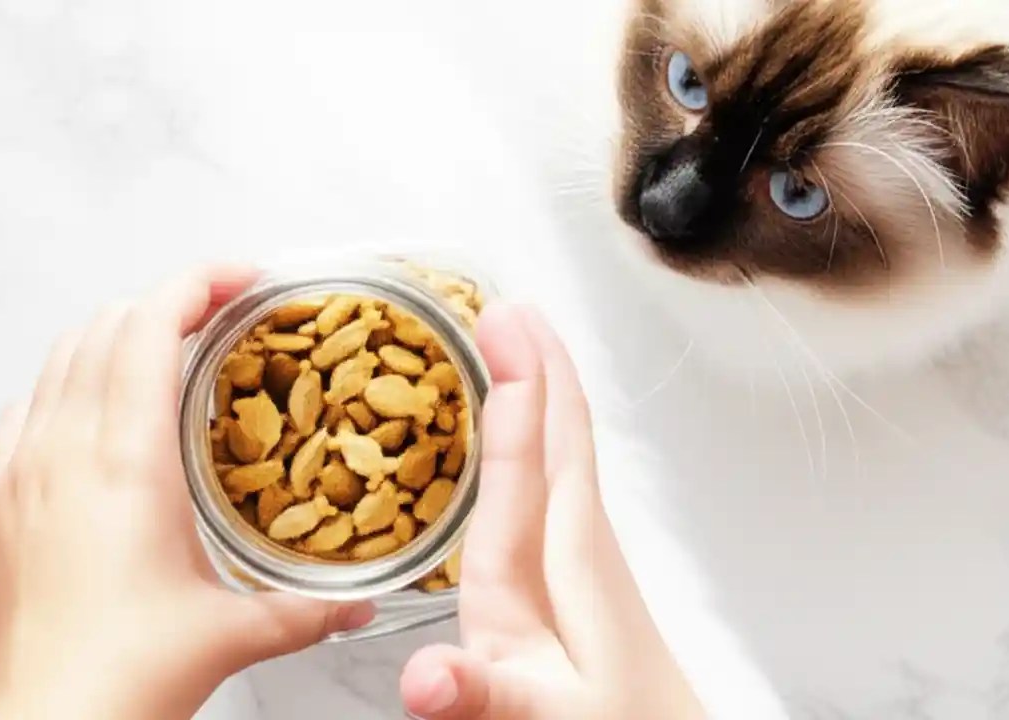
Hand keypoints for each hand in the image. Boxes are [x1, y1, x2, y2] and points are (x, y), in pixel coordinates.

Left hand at [0, 268, 374, 719]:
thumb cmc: (133, 677)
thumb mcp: (238, 631)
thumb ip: (312, 609)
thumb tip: (363, 604)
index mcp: (127, 464)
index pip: (149, 327)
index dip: (195, 283)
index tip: (237, 277)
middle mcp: (60, 453)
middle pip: (104, 327)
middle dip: (162, 306)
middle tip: (212, 320)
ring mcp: (11, 474)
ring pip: (55, 362)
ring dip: (110, 342)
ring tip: (156, 362)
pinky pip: (16, 414)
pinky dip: (58, 394)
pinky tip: (87, 424)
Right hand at [399, 306, 703, 719]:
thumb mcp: (540, 719)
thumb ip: (482, 695)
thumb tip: (424, 678)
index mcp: (565, 565)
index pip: (543, 453)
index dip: (522, 383)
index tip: (501, 320)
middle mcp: (580, 544)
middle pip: (564, 432)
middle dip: (538, 361)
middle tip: (502, 300)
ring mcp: (585, 552)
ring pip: (565, 447)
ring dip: (542, 386)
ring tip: (513, 340)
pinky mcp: (579, 568)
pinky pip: (556, 474)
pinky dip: (540, 432)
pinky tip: (527, 432)